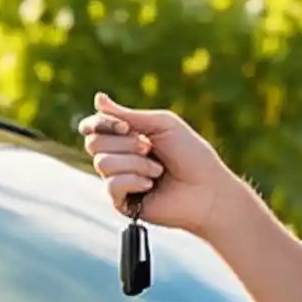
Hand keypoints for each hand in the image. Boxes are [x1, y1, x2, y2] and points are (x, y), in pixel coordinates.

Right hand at [79, 92, 235, 237]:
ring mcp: (118, 180)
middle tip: (150, 148)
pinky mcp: (121, 202)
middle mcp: (119, 158)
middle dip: (125, 143)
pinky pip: (111, 185)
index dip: (101, 123)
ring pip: (102, 163)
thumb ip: (127, 115)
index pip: (94, 127)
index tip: (125, 127)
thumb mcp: (162, 125)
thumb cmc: (191, 155)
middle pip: (93, 143)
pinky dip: (134, 181)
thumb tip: (98, 99)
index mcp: (127, 137)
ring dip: (135, 163)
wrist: (207, 190)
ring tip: (158, 170)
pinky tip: (150, 186)